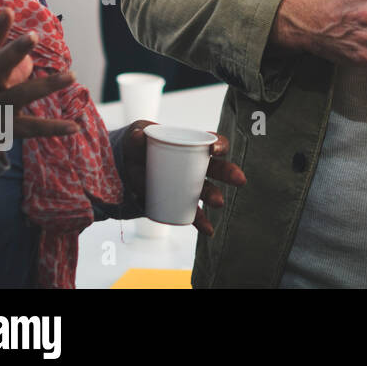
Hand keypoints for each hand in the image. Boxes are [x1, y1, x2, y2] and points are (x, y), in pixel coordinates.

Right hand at [0, 10, 78, 148]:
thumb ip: (7, 64)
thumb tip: (28, 58)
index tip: (9, 11)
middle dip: (13, 52)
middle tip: (34, 35)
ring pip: (20, 95)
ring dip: (47, 85)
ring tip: (73, 75)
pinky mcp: (5, 130)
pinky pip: (32, 127)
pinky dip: (54, 128)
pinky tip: (76, 126)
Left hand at [120, 121, 245, 236]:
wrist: (126, 168)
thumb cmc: (138, 146)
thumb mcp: (136, 137)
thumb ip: (136, 135)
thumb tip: (137, 135)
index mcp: (191, 145)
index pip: (212, 143)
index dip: (219, 145)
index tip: (216, 150)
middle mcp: (196, 165)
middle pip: (219, 168)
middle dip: (230, 174)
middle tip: (240, 180)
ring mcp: (189, 184)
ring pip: (208, 190)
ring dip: (215, 196)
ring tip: (218, 203)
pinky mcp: (179, 200)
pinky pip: (194, 213)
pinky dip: (202, 222)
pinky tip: (209, 231)